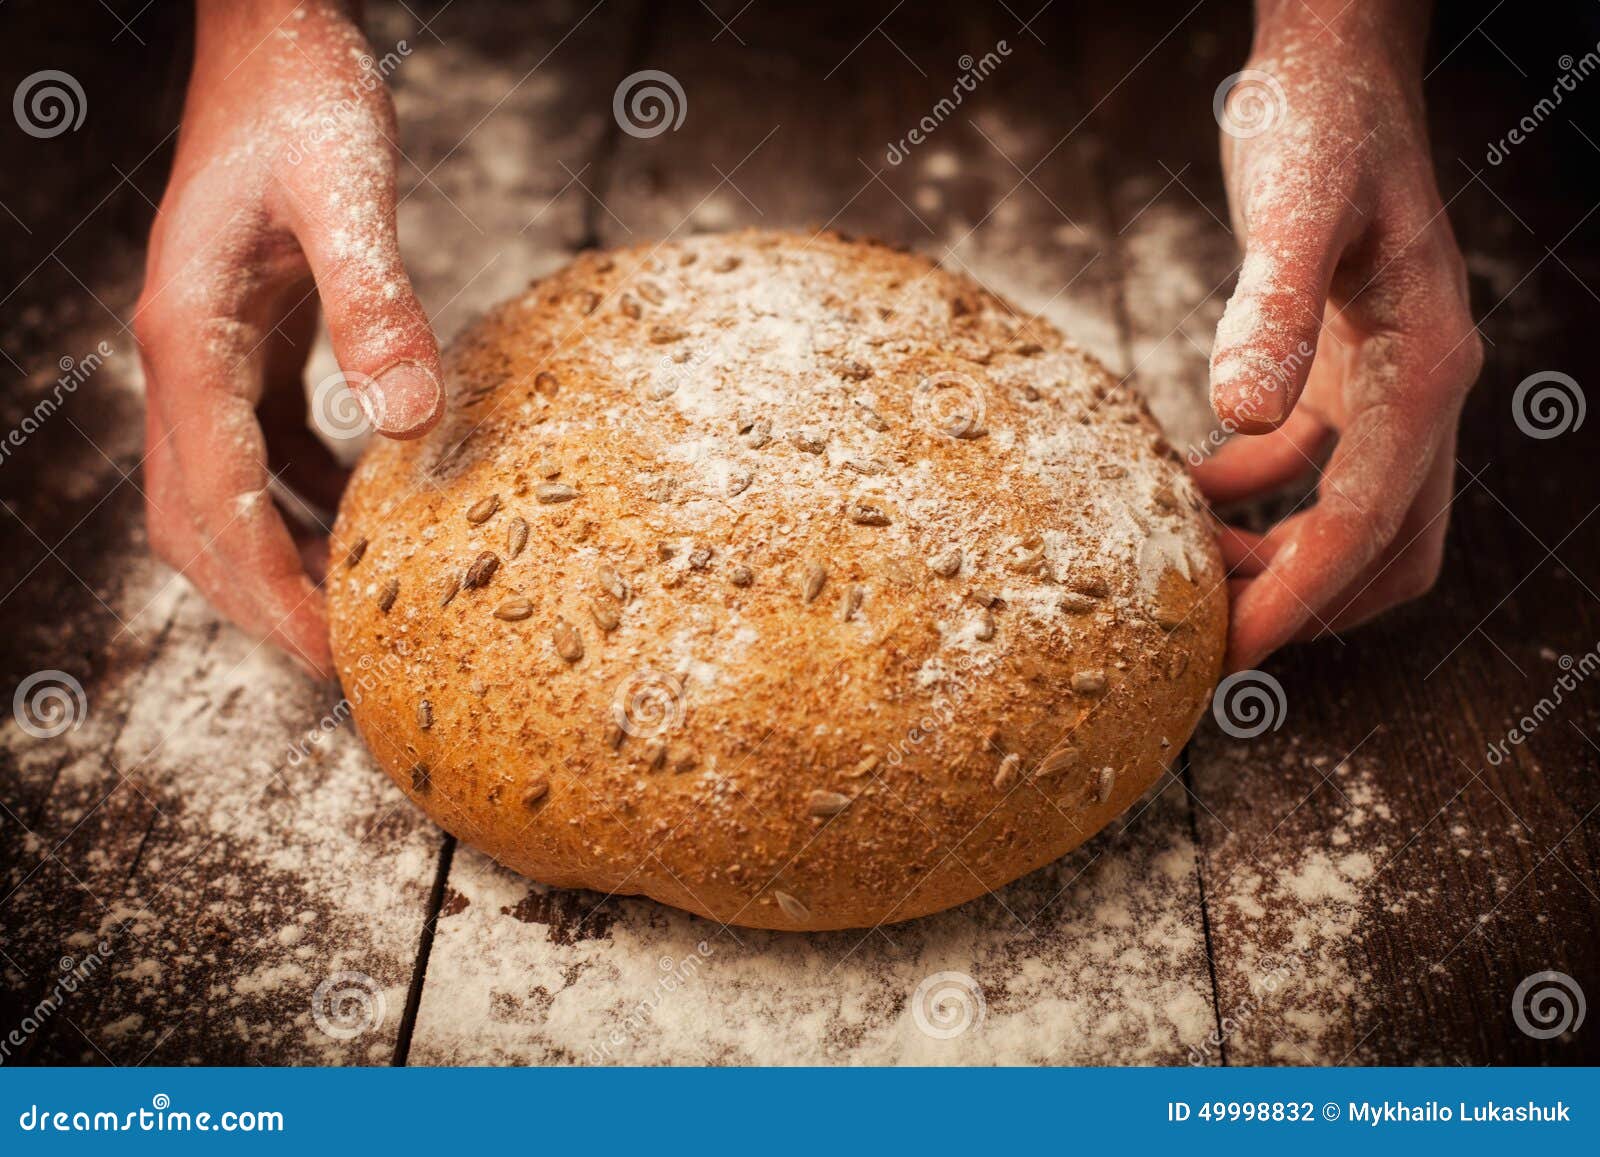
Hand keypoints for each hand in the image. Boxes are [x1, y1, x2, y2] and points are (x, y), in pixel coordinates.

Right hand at [134, 0, 441, 676]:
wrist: (270, 38)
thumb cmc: (301, 98)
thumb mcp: (348, 191)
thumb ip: (376, 303)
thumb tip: (413, 419)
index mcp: (190, 337)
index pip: (217, 498)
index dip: (270, 588)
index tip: (329, 654)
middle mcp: (181, 357)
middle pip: (196, 520)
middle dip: (260, 600)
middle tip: (340, 663)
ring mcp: (205, 352)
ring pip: (216, 494)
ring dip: (274, 559)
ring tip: (350, 611)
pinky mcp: (242, 339)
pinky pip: (257, 448)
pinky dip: (299, 498)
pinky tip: (358, 514)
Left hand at [1193, 2, 1481, 672]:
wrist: (1336, 72)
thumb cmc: (1321, 127)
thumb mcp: (1293, 206)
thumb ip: (1269, 307)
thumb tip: (1240, 417)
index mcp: (1422, 368)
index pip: (1366, 519)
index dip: (1298, 598)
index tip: (1231, 656)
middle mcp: (1418, 390)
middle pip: (1381, 549)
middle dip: (1301, 604)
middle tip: (1205, 643)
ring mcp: (1385, 385)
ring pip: (1352, 520)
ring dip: (1277, 560)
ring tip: (1184, 568)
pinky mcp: (1343, 371)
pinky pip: (1310, 468)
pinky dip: (1252, 497)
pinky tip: (1183, 490)